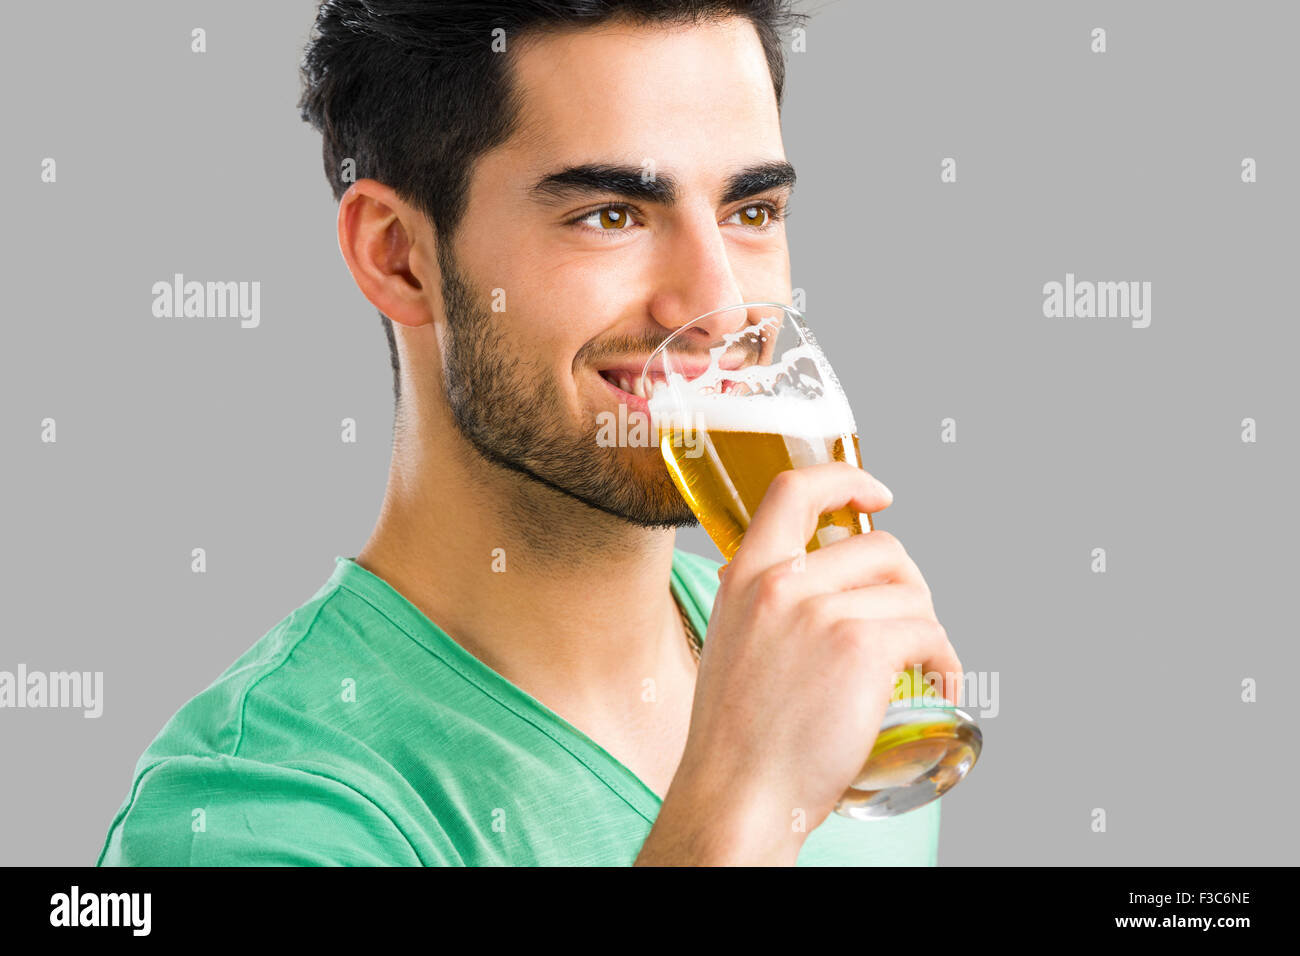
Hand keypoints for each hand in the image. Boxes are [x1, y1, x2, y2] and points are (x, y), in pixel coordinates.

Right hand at [644, 462, 960, 863]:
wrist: (737, 794)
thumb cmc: (737, 736)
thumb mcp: (732, 642)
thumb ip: (765, 604)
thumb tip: (818, 587)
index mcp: (744, 575)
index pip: (793, 489)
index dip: (844, 478)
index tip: (876, 495)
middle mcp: (780, 583)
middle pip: (878, 546)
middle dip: (908, 583)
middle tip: (908, 623)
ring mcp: (822, 613)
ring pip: (911, 593)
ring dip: (929, 629)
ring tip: (922, 665)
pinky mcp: (861, 649)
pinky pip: (929, 633)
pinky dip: (944, 661)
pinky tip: (937, 684)